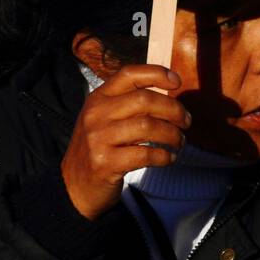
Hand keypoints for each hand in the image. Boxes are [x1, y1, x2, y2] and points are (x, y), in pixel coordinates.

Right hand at [59, 64, 190, 219]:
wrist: (74, 186)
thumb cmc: (99, 148)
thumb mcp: (105, 118)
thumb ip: (128, 103)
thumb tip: (170, 93)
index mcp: (98, 98)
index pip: (129, 74)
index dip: (156, 74)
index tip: (177, 82)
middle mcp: (96, 114)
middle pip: (145, 100)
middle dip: (173, 109)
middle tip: (186, 121)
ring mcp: (98, 138)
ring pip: (148, 126)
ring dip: (172, 134)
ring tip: (179, 141)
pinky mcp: (105, 163)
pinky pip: (145, 154)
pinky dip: (164, 156)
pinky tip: (169, 158)